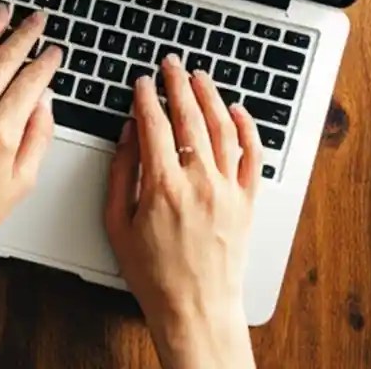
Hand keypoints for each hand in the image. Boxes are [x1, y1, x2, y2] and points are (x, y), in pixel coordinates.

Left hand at [0, 5, 62, 275]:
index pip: (30, 81)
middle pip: (2, 58)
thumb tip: (44, 104)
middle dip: (23, 33)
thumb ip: (38, 138)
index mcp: (0, 133)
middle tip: (35, 18)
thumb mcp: (21, 184)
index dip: (46, 61)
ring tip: (1, 12)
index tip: (54, 51)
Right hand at [104, 55, 260, 368]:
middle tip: (170, 65)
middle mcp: (199, 183)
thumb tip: (127, 134)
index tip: (141, 82)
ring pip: (223, 129)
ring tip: (199, 77)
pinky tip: (238, 110)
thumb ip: (121, 172)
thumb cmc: (153, 273)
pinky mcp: (247, 202)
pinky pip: (253, 156)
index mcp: (162, 186)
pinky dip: (248, 128)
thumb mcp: (117, 222)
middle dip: (177, 85)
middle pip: (189, 119)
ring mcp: (228, 191)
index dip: (146, 98)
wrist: (195, 307)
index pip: (153, 125)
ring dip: (210, 97)